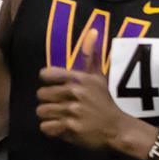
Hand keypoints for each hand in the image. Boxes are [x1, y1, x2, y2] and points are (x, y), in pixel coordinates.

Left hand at [37, 27, 138, 151]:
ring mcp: (72, 111)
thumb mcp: (98, 77)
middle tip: (58, 105)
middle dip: (47, 101)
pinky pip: (46, 127)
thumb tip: (93, 31)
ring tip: (59, 117)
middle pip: (41, 95)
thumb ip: (91, 56)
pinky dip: (51, 129)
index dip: (47, 82)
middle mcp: (75, 93)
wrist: (117, 129)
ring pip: (42, 111)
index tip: (55, 87)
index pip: (47, 74)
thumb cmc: (104, 102)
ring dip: (48, 115)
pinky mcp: (70, 128)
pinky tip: (60, 128)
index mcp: (79, 79)